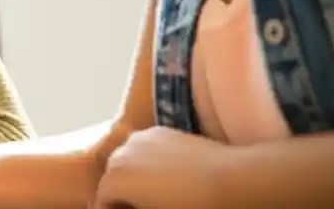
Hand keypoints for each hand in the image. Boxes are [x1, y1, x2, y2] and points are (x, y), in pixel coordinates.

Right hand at [93, 126, 226, 208]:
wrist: (230, 181)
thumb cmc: (191, 207)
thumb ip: (130, 207)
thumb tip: (127, 205)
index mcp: (115, 178)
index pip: (103, 200)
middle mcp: (122, 152)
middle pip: (112, 177)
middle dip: (121, 193)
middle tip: (140, 206)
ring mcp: (142, 138)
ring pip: (128, 160)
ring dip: (134, 176)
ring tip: (154, 193)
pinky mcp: (162, 132)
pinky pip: (145, 149)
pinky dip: (149, 162)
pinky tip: (169, 176)